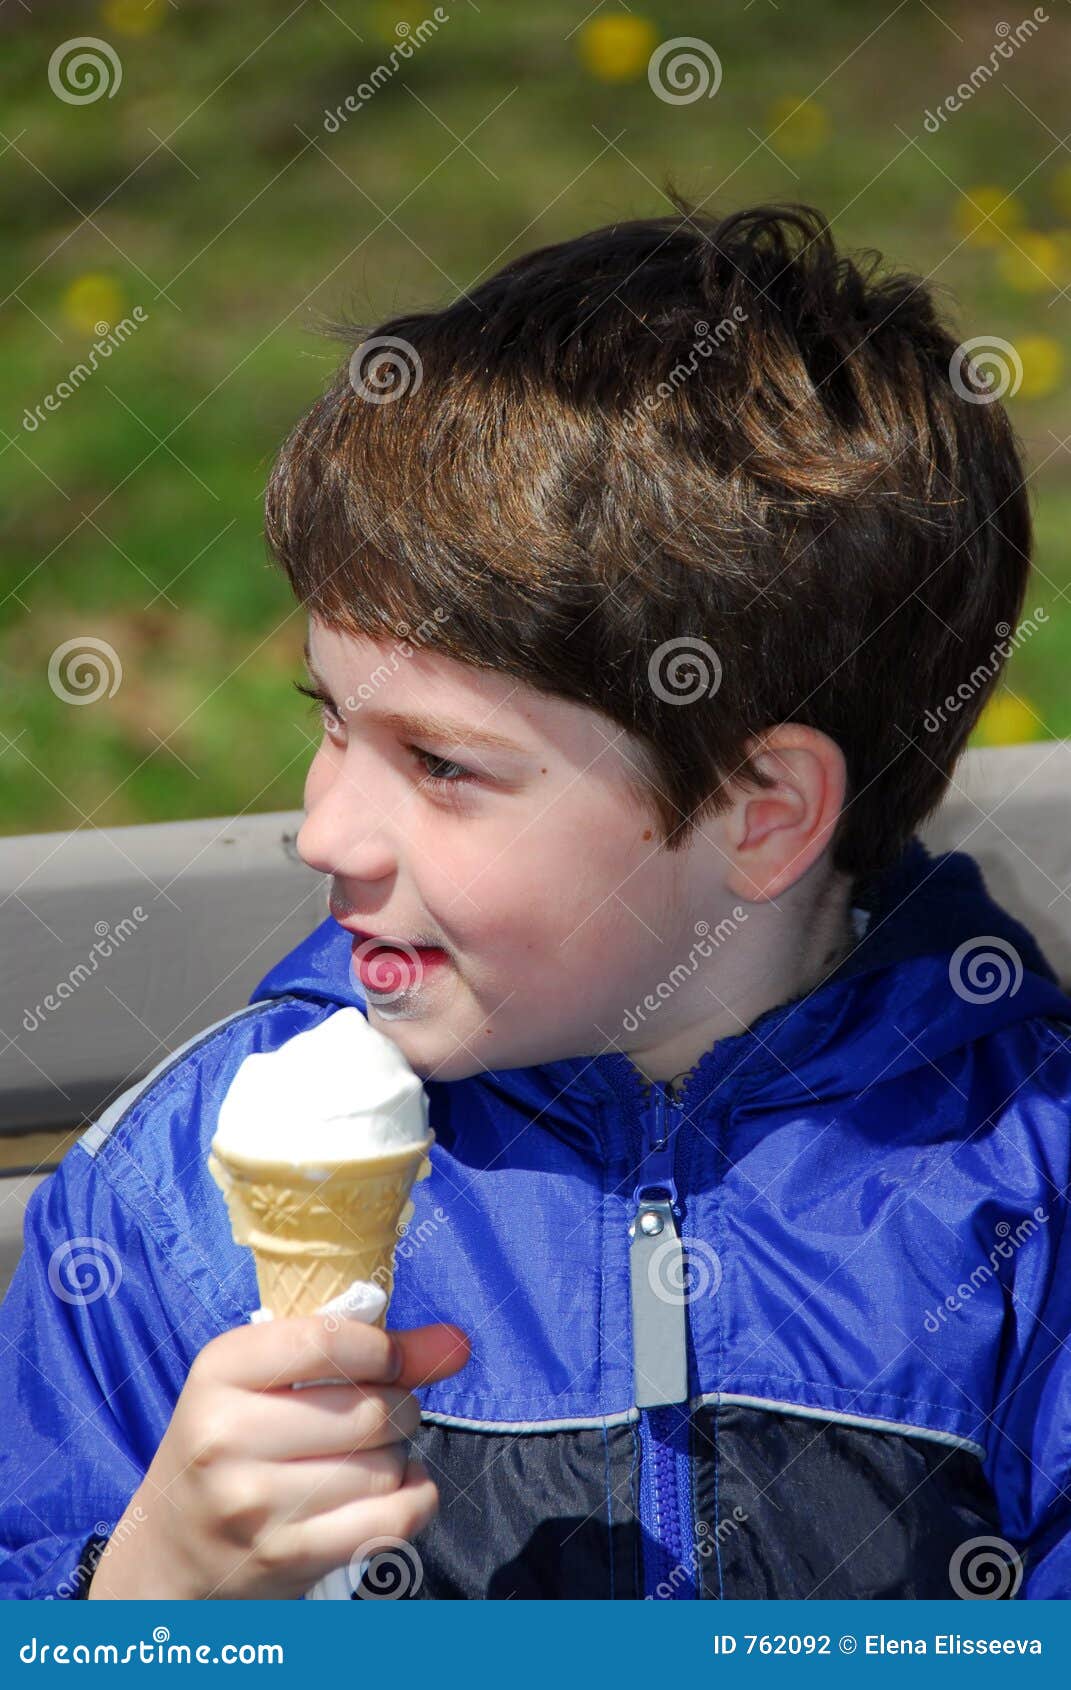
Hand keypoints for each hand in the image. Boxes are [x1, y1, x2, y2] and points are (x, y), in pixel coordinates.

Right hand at [87, 1316, 469, 1599]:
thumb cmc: (234, 1444)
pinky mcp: (283, 1559)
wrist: (170, 1551)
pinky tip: (396, 1490)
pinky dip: (413, 1500)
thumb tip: (458, 1343)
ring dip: (398, 1459)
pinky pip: (391, 1520)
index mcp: (218, 1370)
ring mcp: (252, 1504)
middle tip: (380, 1415)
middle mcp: (226, 1436)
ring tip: (370, 1457)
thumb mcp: (271, 1380)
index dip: (382, 1350)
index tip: (389, 1362)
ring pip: (384, 1466)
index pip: (329, 1340)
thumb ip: (370, 1351)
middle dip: (398, 1407)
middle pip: (368, 1409)